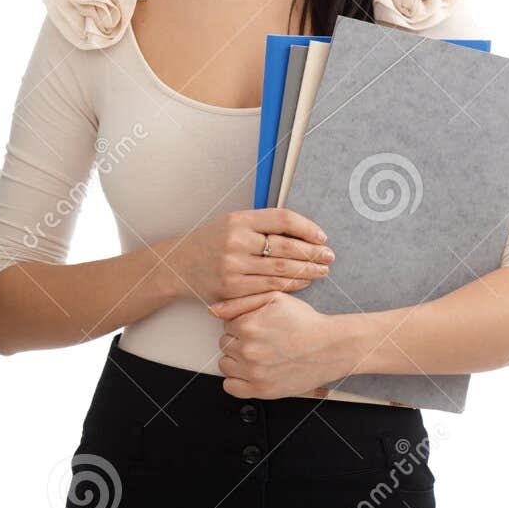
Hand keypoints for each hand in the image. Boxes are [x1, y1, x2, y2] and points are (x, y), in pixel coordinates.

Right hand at [157, 208, 333, 305]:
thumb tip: (303, 233)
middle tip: (329, 257)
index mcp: (238, 219)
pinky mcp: (232, 288)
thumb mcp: (231, 224)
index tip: (322, 236)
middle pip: (287, 246)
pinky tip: (302, 283)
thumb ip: (261, 226)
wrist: (178, 265)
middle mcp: (236, 240)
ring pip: (281, 269)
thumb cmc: (210, 243)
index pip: (283, 219)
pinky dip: (290, 285)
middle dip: (313, 253)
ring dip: (307, 271)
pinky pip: (270, 287)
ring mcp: (233, 266)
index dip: (307, 228)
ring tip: (322, 270)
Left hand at [212, 290, 351, 399]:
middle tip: (262, 340)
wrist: (331, 347)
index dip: (241, 324)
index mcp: (248, 326)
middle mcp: (248, 350)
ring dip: (237, 360)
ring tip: (259, 355)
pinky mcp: (262, 390)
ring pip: (225, 364)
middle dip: (239, 341)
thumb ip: (240, 302)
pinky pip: (230, 387)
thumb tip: (212, 311)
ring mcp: (254, 372)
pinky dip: (237, 380)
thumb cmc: (305, 322)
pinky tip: (251, 371)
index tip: (258, 327)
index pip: (226, 325)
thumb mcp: (274, 299)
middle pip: (225, 344)